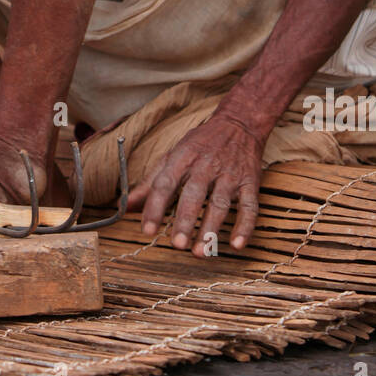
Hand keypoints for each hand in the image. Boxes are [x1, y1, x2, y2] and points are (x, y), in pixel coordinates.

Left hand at [127, 109, 264, 254]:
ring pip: (220, 203)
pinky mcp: (250, 182)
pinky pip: (250, 206)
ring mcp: (230, 174)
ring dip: (210, 228)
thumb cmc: (200, 143)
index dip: (155, 207)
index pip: (165, 183)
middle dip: (185, 220)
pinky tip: (237, 245)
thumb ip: (149, 183)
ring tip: (200, 252)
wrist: (239, 124)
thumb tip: (124, 206)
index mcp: (183, 158)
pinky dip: (245, 227)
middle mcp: (206, 166)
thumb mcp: (173, 156)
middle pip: (193, 194)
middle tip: (176, 245)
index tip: (147, 230)